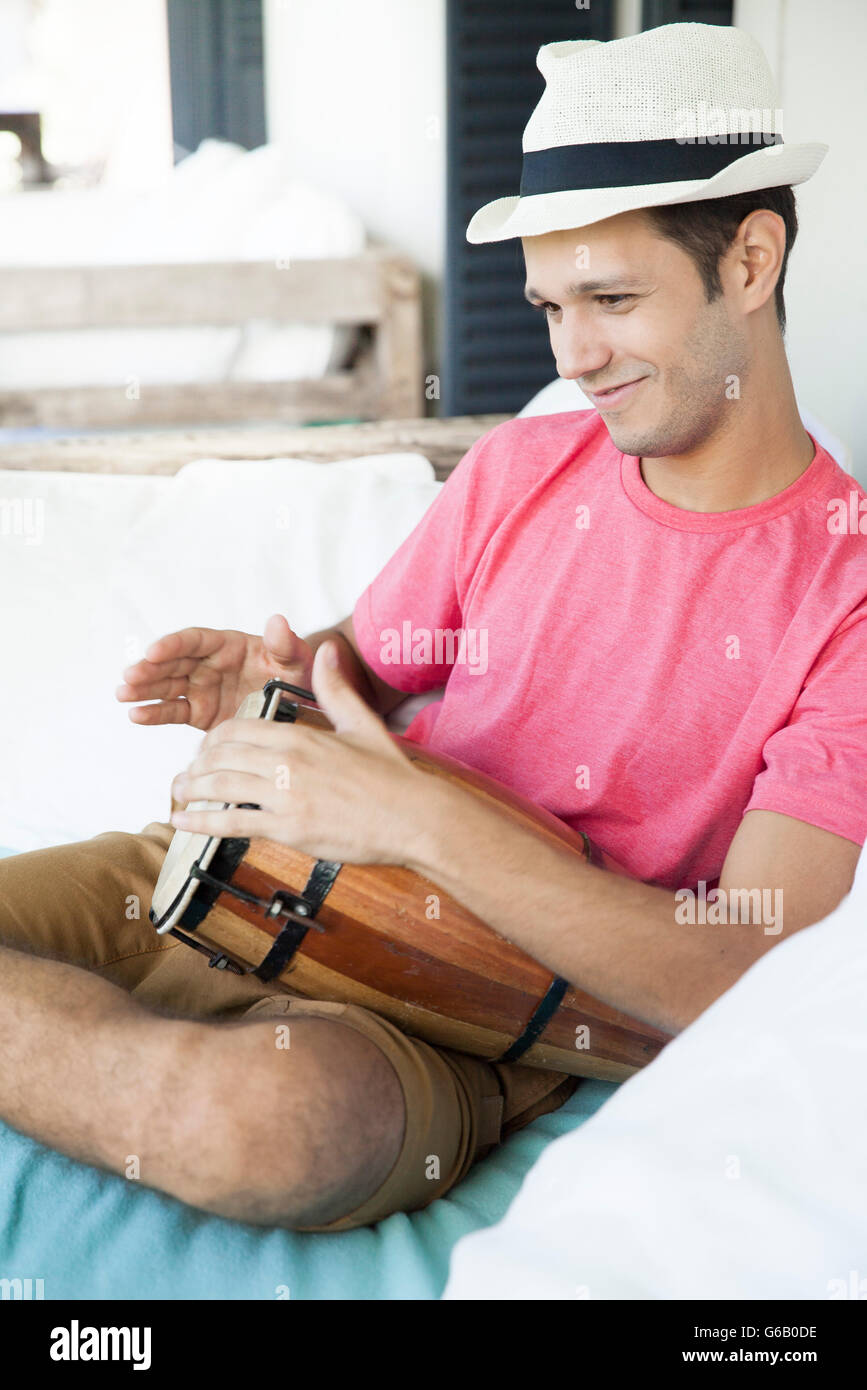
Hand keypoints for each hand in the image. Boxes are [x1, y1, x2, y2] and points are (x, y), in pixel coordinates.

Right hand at [116, 614, 313, 731]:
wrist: (297, 707)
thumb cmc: (295, 676)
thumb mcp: (295, 660)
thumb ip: (284, 644)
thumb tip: (278, 621)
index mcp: (226, 645)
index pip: (194, 641)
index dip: (173, 645)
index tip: (154, 651)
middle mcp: (207, 664)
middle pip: (172, 662)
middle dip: (150, 668)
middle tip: (130, 676)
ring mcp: (200, 688)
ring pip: (166, 685)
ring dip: (143, 689)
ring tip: (123, 694)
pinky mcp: (199, 712)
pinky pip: (173, 711)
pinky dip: (154, 714)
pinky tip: (136, 714)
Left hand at [168, 641, 431, 864]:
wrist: (413, 818)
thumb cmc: (392, 775)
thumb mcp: (362, 724)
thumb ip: (336, 689)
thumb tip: (327, 650)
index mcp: (299, 736)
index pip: (238, 729)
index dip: (214, 739)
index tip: (206, 749)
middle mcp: (286, 762)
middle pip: (222, 756)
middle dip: (197, 764)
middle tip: (186, 774)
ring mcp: (285, 797)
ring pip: (220, 786)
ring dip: (192, 789)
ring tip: (179, 793)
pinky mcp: (288, 829)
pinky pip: (231, 822)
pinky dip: (200, 821)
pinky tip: (182, 821)